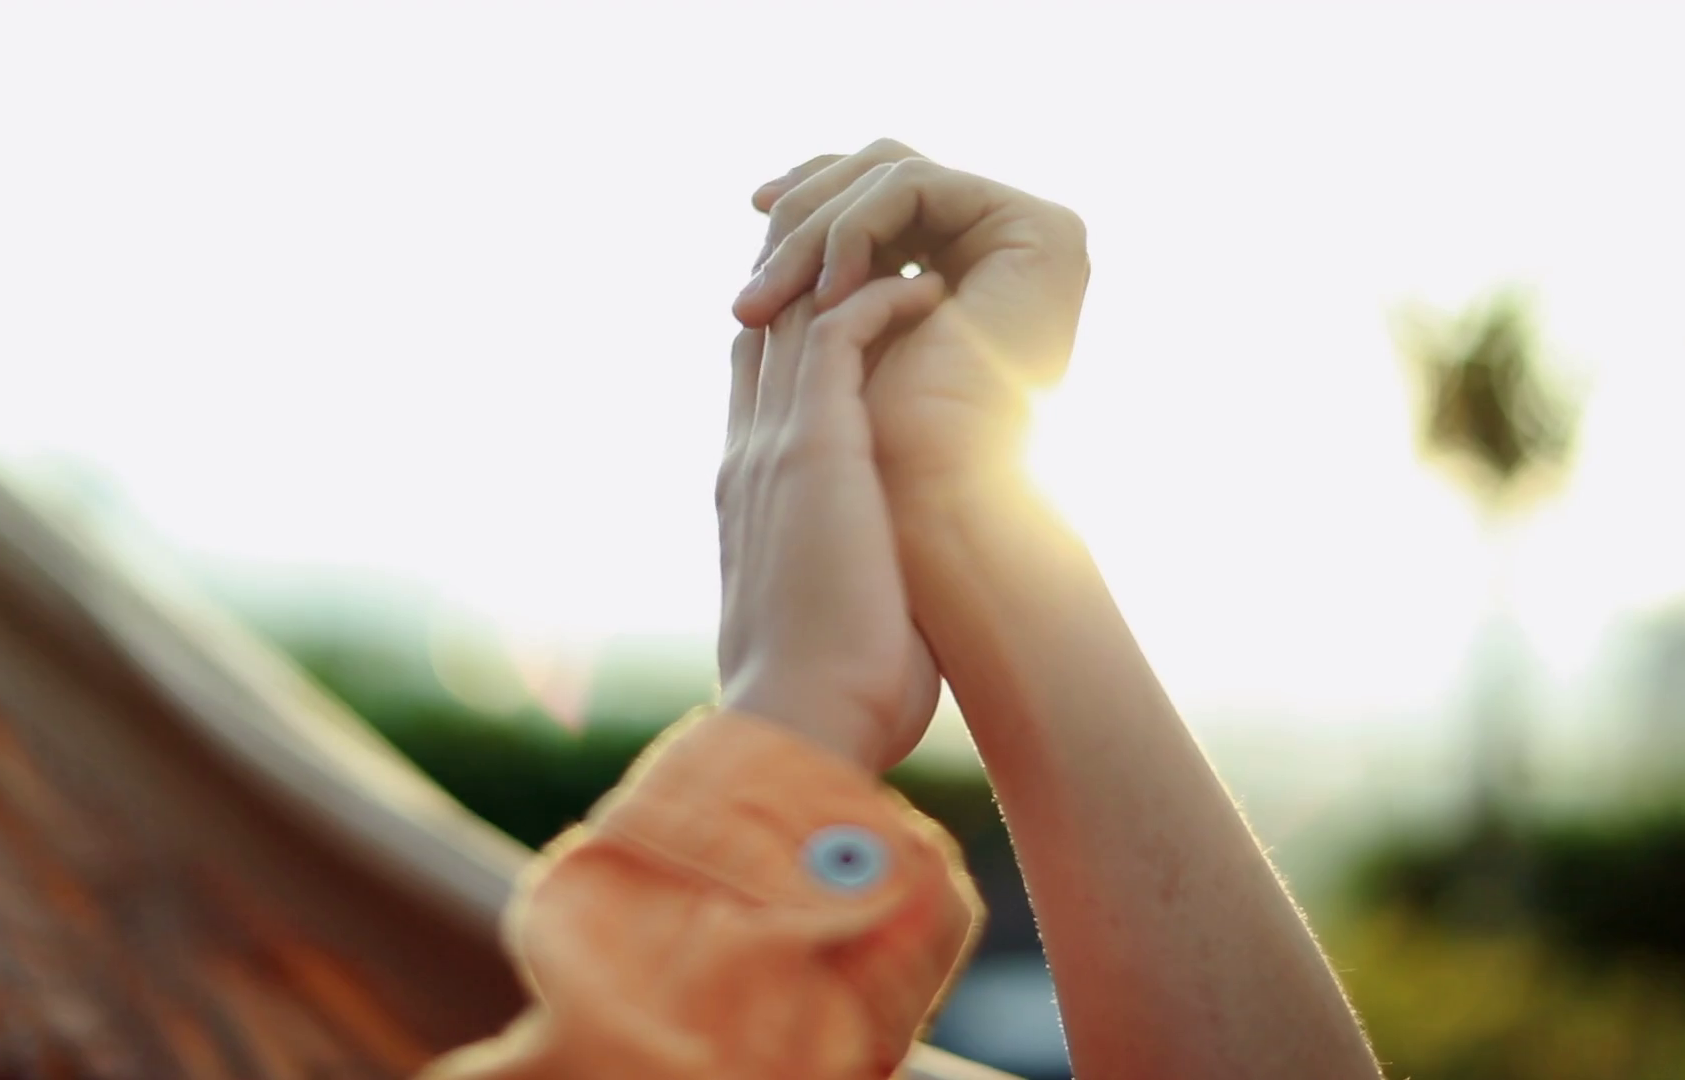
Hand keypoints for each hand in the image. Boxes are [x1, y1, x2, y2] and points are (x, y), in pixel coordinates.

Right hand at [715, 278, 947, 771]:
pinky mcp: (811, 445)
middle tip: (891, 252)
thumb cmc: (837, 697)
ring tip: (920, 250)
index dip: (800, 334)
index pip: (760, 383)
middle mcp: (748, 456)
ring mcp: (771, 445)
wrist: (802, 725)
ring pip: (795, 309)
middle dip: (821, 279)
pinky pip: (838, 327)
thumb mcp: (840, 618)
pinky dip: (883, 296)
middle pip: (767, 326)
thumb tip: (910, 589)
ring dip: (855, 271)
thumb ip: (856, 575)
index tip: (865, 313)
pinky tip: (935, 293)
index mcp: (749, 496)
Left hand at [733, 140, 1089, 490]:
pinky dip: (855, 228)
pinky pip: (917, 185)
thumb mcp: (831, 332)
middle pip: (882, 169)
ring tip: (773, 302)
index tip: (753, 211)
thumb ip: (816, 263)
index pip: (879, 193)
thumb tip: (762, 195)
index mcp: (972, 263)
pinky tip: (829, 293)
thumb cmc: (879, 449)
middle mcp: (1008, 245)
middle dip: (803, 214)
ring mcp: (1034, 238)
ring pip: (890, 171)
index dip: (811, 195)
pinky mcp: (1045, 233)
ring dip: (814, 232)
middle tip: (751, 289)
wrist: (932, 503)